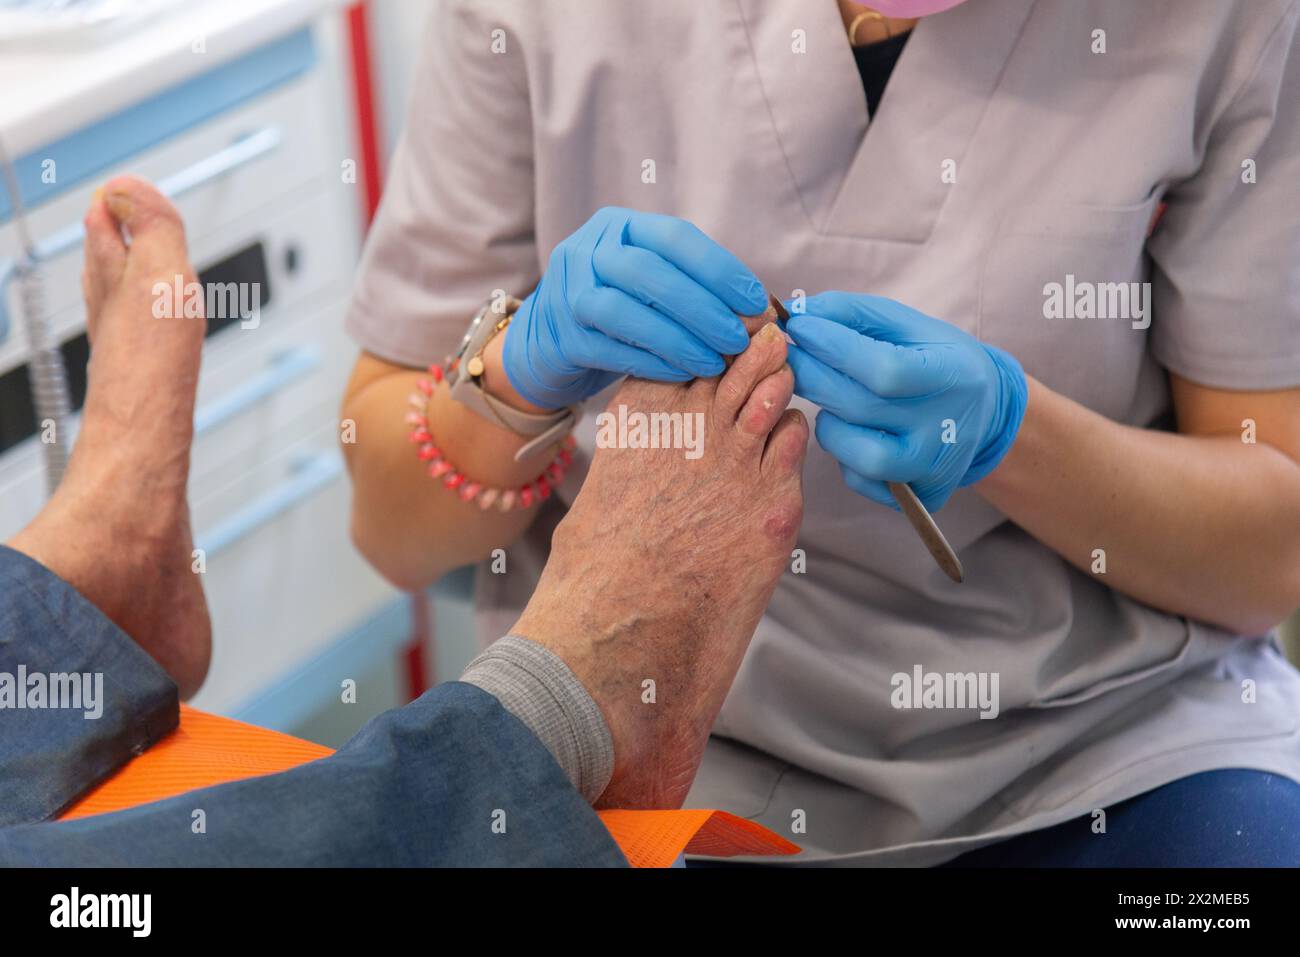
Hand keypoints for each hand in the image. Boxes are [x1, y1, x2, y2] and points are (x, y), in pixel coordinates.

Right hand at [502, 207, 767, 408]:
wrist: (550, 338)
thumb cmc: (618, 306)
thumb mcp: (648, 278)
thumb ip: (690, 282)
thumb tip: (755, 307)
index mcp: (618, 226)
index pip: (675, 238)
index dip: (720, 269)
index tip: (756, 301)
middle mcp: (588, 251)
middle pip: (649, 273)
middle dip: (702, 308)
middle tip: (739, 338)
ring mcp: (568, 293)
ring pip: (625, 313)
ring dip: (678, 339)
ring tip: (715, 362)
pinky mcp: (563, 338)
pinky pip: (611, 350)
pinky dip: (652, 363)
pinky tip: (683, 373)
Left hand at [786, 292, 1026, 511]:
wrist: (984, 411)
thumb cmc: (933, 358)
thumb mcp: (906, 324)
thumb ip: (852, 314)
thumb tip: (796, 313)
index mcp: (952, 374)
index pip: (885, 368)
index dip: (834, 347)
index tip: (799, 327)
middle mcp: (946, 427)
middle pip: (861, 409)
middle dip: (813, 377)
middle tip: (789, 358)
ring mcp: (934, 467)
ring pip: (857, 454)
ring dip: (830, 423)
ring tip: (832, 402)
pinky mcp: (921, 495)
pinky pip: (861, 479)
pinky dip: (845, 454)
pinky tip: (854, 431)